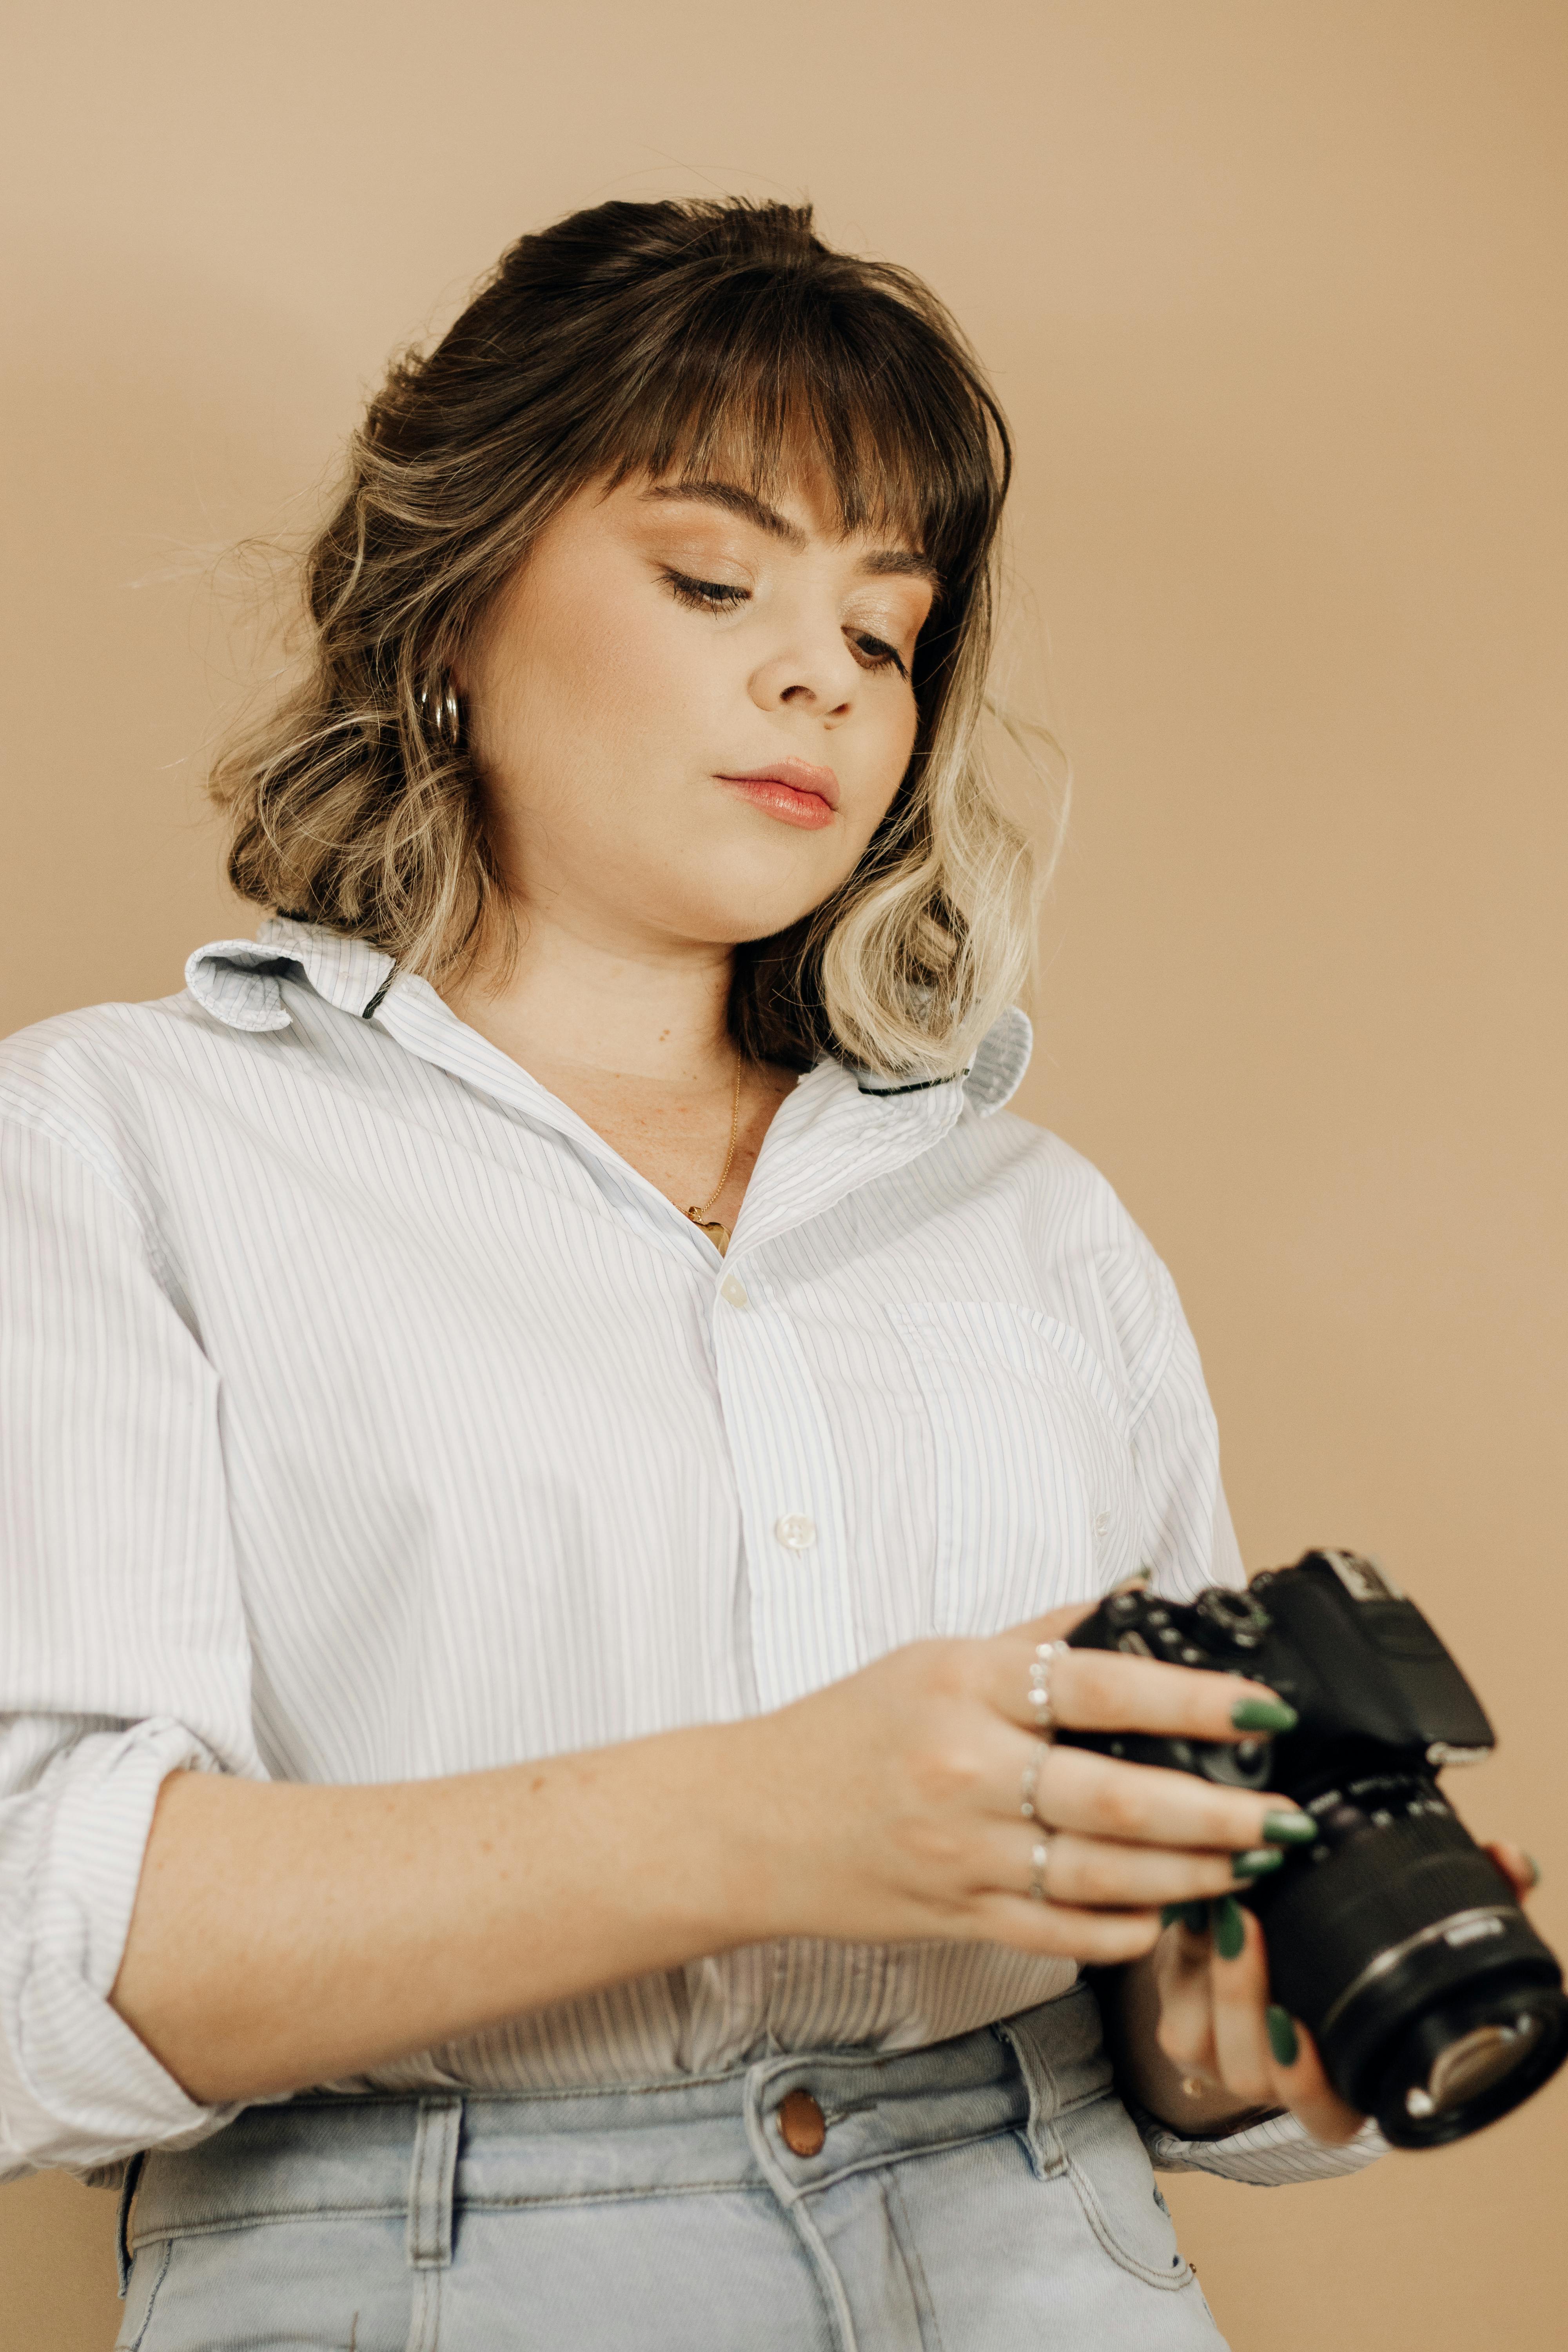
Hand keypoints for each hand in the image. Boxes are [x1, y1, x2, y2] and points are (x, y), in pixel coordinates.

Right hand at [740, 1603, 1317, 1963]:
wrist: (752, 1820)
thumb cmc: (850, 1730)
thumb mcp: (935, 1657)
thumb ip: (1039, 1636)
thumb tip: (1135, 1596)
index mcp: (964, 1687)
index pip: (1101, 1687)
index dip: (1194, 1699)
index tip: (1264, 1710)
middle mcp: (966, 1770)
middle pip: (1116, 1797)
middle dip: (1219, 1813)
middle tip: (1286, 1816)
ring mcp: (962, 1854)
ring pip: (1102, 1876)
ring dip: (1192, 1875)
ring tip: (1253, 1863)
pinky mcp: (957, 1917)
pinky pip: (1062, 1935)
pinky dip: (1127, 1929)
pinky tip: (1174, 1914)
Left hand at [1134, 1839, 1542, 2142]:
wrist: (1251, 1947)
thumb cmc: (1330, 1945)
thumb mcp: (1389, 1929)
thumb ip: (1460, 1900)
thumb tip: (1509, 1862)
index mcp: (1334, 2083)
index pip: (1327, 2116)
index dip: (1311, 2085)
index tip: (1297, 2030)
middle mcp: (1273, 2080)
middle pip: (1253, 2069)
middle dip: (1247, 1996)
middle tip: (1250, 1924)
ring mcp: (1216, 2054)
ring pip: (1202, 2036)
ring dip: (1212, 1969)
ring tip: (1224, 1907)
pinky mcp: (1176, 2017)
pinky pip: (1173, 1996)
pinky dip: (1183, 1950)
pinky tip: (1194, 1907)